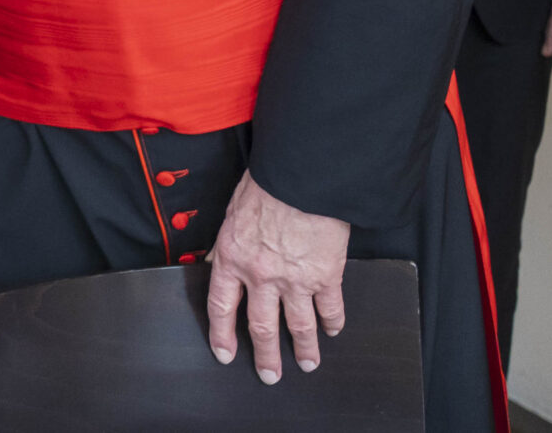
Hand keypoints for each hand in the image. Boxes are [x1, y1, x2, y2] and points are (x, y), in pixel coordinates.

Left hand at [205, 171, 350, 384]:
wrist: (302, 176)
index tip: (225, 354)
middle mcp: (261, 276)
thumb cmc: (266, 186)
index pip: (221, 307)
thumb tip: (218, 262)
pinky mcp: (326, 275)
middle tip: (270, 375)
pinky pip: (331, 308)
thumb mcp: (232, 215)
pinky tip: (333, 331)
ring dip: (304, 349)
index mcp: (232, 258)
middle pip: (262, 327)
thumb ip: (227, 244)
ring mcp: (295, 279)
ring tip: (307, 364)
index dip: (222, 334)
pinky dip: (333, 323)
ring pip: (299, 326)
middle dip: (266, 356)